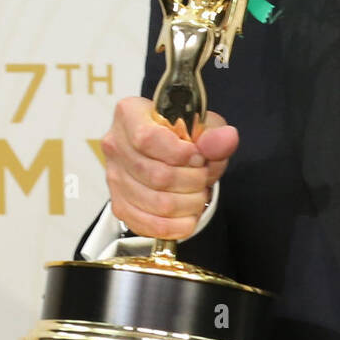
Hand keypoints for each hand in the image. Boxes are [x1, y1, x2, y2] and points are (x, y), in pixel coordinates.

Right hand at [100, 96, 238, 240]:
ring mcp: (114, 177)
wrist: (172, 150)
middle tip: (204, 176)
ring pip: (156, 203)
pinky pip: (148, 225)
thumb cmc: (184, 135)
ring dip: (189, 203)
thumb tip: (225, 139)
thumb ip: (214, 134)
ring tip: (199, 192)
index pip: (147, 139)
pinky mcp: (120, 205)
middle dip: (193, 180)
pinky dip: (176, 225)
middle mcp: (115, 145)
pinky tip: (189, 214)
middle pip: (156, 175)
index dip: (180, 154)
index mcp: (130, 114)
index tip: (199, 157)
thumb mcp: (204, 126)